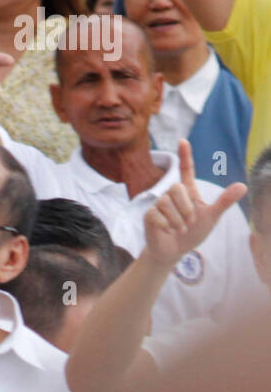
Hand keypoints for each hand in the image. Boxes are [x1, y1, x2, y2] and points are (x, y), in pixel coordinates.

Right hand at [143, 140, 245, 267]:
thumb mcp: (211, 217)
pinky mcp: (149, 215)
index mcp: (187, 192)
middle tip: (189, 222)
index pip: (185, 170)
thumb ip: (224, 202)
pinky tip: (168, 230)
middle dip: (186, 208)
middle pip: (176, 188)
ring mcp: (158, 204)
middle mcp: (171, 195)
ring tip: (180, 228)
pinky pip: (158, 215)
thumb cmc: (193, 232)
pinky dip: (168, 226)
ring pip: (167, 204)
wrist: (175, 250)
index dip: (185, 155)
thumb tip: (243, 185)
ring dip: (178, 220)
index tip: (183, 141)